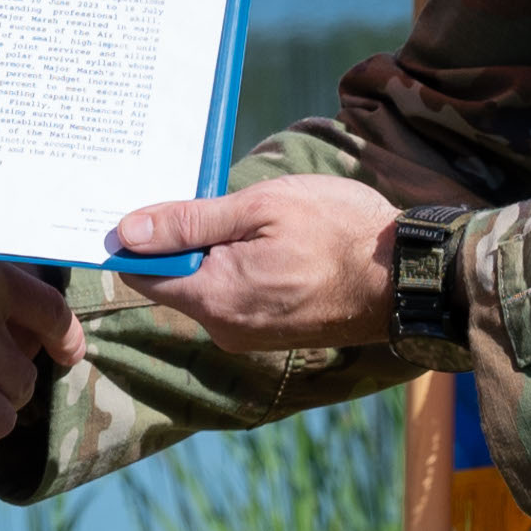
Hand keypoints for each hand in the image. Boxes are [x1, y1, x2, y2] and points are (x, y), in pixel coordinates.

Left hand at [110, 175, 405, 353]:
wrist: (406, 275)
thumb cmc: (337, 230)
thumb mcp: (259, 207)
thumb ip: (189, 222)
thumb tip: (124, 232)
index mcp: (214, 299)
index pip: (141, 274)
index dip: (138, 236)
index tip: (152, 200)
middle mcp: (225, 329)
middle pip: (173, 279)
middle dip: (181, 239)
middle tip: (210, 195)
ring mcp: (249, 335)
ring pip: (205, 286)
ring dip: (214, 250)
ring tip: (248, 215)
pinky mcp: (271, 332)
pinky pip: (234, 297)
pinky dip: (237, 267)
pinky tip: (266, 239)